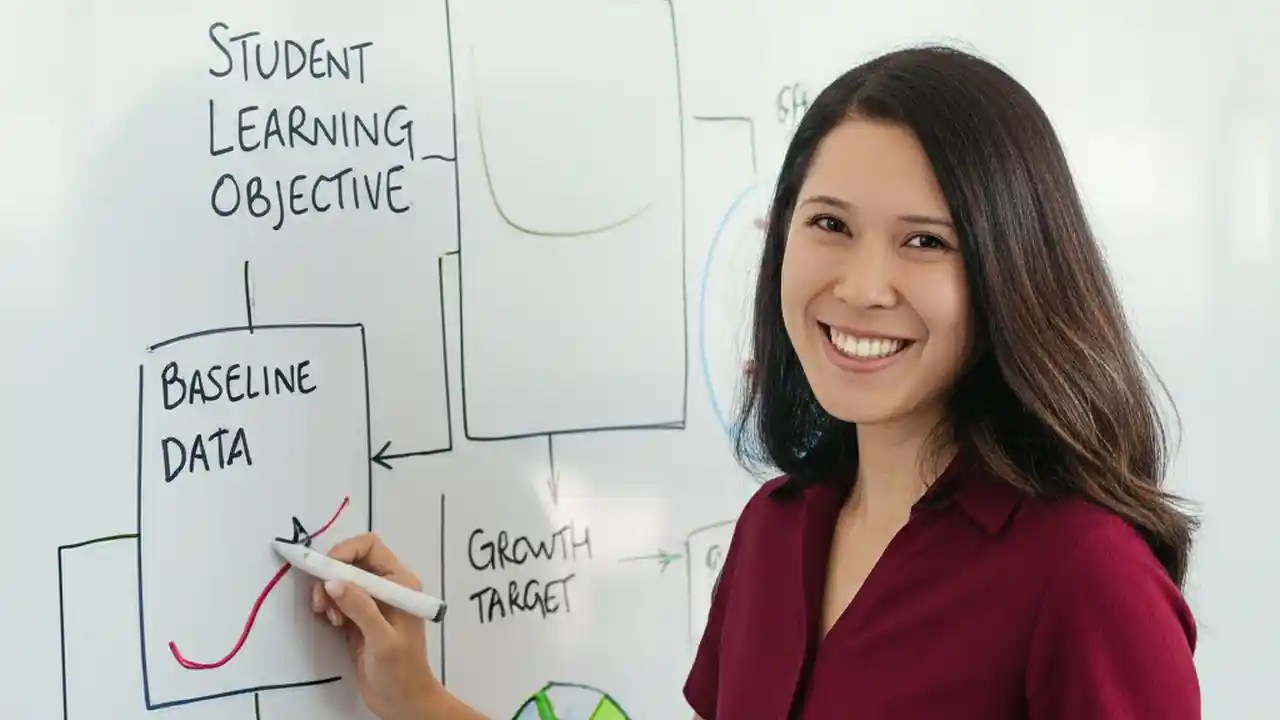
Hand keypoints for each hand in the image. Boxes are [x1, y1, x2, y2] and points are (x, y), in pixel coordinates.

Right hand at [311, 532, 439, 719]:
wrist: (402, 701)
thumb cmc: (401, 670)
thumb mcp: (381, 639)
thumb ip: (360, 608)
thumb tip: (333, 581)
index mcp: (400, 582)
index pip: (370, 547)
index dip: (345, 551)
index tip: (326, 572)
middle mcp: (386, 586)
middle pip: (351, 561)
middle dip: (331, 575)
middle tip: (321, 601)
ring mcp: (371, 602)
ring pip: (341, 580)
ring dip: (328, 592)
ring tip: (328, 616)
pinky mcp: (358, 617)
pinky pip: (337, 599)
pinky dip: (328, 605)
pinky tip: (330, 621)